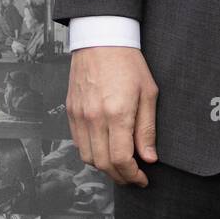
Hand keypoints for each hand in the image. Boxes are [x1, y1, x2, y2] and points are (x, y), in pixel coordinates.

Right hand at [67, 47, 158, 186]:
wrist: (101, 39)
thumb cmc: (128, 62)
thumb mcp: (148, 93)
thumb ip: (147, 128)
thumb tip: (149, 157)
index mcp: (116, 113)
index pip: (121, 159)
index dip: (132, 175)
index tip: (142, 179)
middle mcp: (94, 118)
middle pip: (103, 164)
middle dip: (120, 176)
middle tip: (133, 177)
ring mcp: (79, 116)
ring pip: (88, 157)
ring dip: (104, 167)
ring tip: (121, 165)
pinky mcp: (70, 112)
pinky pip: (78, 143)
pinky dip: (91, 153)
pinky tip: (105, 149)